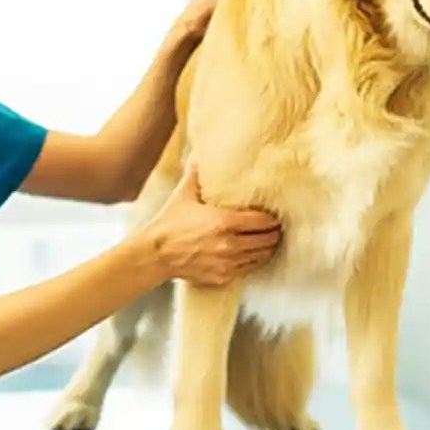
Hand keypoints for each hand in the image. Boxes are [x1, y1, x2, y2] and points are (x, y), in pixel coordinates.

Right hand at [137, 163, 280, 286]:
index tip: (272, 214)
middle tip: (273, 227)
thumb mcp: (184, 194)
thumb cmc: (169, 223)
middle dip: (273, 232)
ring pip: (262, 256)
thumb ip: (196, 173)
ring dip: (266, 247)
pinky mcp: (224, 277)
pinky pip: (249, 269)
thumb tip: (200, 153)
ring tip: (265, 239)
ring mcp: (228, 263)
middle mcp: (230, 244)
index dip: (271, 218)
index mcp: (224, 222)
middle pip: (268, 240)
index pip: (263, 221)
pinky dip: (253, 260)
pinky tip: (251, 253)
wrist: (156, 254)